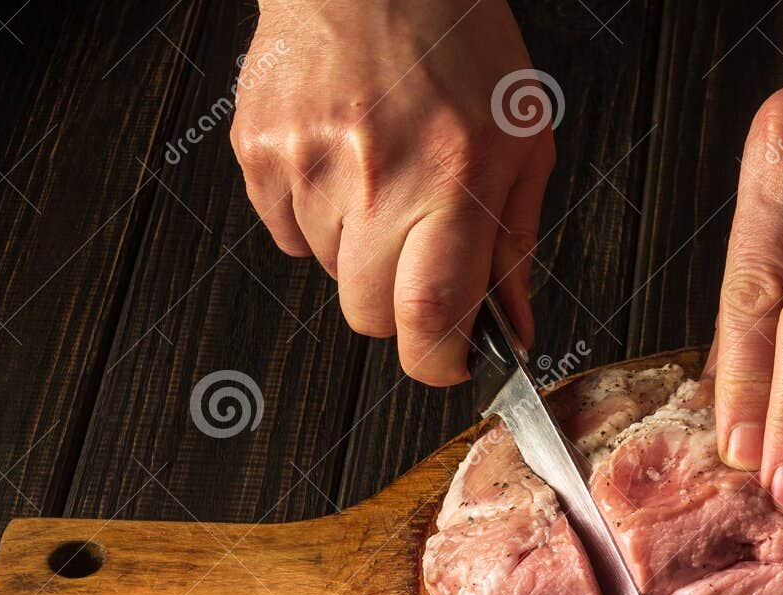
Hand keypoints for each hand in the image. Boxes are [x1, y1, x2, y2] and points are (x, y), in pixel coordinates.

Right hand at [230, 0, 554, 383]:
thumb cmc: (460, 45)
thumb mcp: (522, 144)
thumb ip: (515, 245)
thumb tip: (512, 331)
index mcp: (452, 179)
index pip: (429, 317)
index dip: (438, 362)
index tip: (451, 360)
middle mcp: (377, 176)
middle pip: (369, 314)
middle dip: (398, 306)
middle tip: (419, 249)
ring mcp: (308, 163)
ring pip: (328, 273)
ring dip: (357, 250)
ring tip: (381, 176)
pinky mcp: (259, 150)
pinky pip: (285, 232)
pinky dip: (314, 217)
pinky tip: (341, 161)